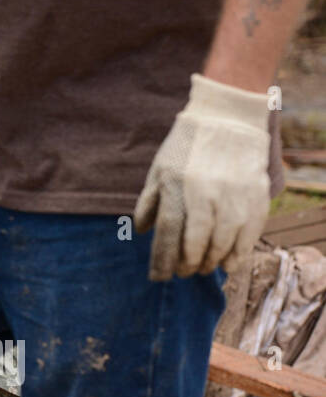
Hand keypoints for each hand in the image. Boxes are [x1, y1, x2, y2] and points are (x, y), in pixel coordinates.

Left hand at [133, 73, 270, 281]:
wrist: (227, 119)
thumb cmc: (186, 146)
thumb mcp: (159, 169)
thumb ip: (149, 201)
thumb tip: (141, 232)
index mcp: (176, 186)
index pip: (167, 232)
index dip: (162, 259)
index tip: (158, 277)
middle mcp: (204, 193)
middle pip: (195, 241)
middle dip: (186, 263)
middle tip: (182, 273)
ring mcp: (232, 194)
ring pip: (223, 241)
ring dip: (211, 261)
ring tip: (202, 269)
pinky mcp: (255, 195)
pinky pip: (249, 233)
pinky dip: (239, 253)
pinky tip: (229, 264)